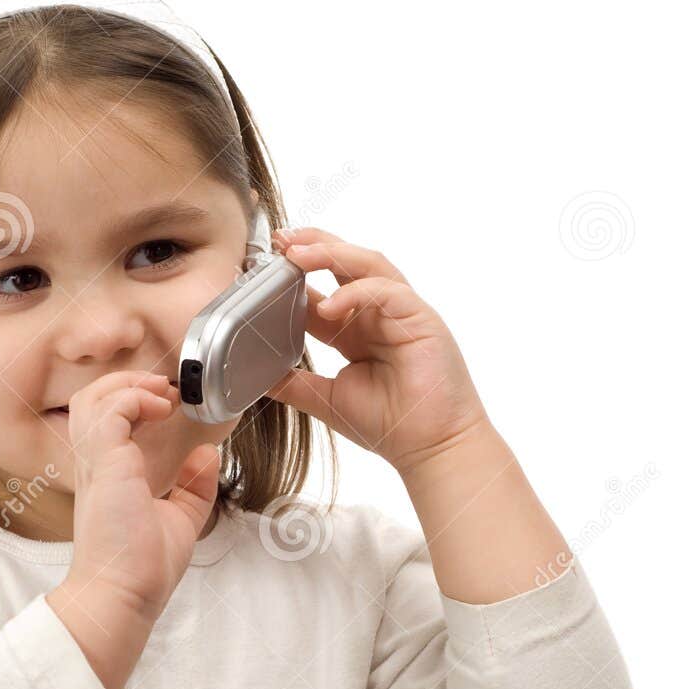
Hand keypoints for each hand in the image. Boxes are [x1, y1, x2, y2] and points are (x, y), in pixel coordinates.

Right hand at [66, 370, 220, 619]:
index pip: (104, 422)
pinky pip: (112, 410)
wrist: (122, 597)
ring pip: (92, 398)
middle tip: (165, 391)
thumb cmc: (141, 571)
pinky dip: (136, 398)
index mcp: (108, 478)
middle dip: (127, 383)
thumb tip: (206, 455)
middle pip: (89, 401)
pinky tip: (161, 409)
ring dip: (129, 385)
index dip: (133, 401)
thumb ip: (192, 488)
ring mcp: (97, 465)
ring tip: (162, 395)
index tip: (168, 405)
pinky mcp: (105, 465)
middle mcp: (96, 467)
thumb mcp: (179, 521)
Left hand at [265, 228, 490, 472]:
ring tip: (297, 254)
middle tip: (280, 240)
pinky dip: (357, 292)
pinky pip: (386, 291)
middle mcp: (377, 315)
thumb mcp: (327, 401)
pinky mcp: (420, 318)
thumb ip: (295, 384)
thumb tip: (256, 376)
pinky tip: (330, 305)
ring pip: (367, 265)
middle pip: (345, 263)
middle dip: (312, 246)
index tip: (262, 266)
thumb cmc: (390, 425)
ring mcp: (400, 313)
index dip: (292, 278)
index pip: (320, 292)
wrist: (431, 448)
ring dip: (331, 253)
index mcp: (354, 332)